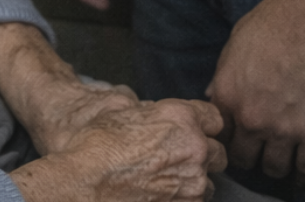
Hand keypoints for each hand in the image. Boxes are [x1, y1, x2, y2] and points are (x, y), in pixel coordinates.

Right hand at [11, 97, 225, 201]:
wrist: (86, 183)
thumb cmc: (98, 145)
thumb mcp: (124, 111)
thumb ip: (153, 113)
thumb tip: (158, 116)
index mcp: (182, 118)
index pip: (215, 118)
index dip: (202, 123)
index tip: (193, 129)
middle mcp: (195, 149)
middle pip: (218, 152)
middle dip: (202, 154)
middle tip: (178, 157)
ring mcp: (193, 184)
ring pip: (208, 182)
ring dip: (194, 180)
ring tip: (166, 180)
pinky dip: (183, 199)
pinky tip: (160, 193)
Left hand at [206, 0, 304, 183]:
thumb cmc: (278, 18)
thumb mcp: (238, 39)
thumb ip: (224, 72)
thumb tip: (211, 95)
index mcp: (228, 92)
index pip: (219, 133)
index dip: (228, 136)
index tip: (238, 138)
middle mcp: (251, 117)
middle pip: (243, 158)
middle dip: (250, 155)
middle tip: (260, 151)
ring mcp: (283, 130)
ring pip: (273, 169)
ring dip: (277, 166)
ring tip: (283, 159)